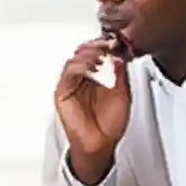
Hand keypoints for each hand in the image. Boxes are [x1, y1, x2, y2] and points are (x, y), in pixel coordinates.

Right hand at [55, 39, 131, 183]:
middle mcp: (82, 77)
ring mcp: (71, 83)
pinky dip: (81, 66)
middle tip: (109, 45)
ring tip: (102, 56)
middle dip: (98, 45)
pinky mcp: (63, 92)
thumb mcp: (123, 93)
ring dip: (90, 54)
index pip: (96, 52)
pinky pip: (69, 73)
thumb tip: (120, 54)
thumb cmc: (109, 124)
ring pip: (75, 58)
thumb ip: (120, 74)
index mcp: (95, 75)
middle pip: (84, 51)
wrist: (101, 144)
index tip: (117, 41)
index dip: (106, 44)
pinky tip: (94, 68)